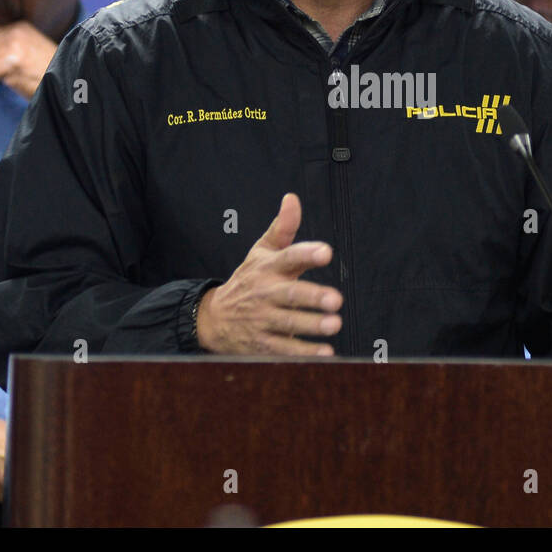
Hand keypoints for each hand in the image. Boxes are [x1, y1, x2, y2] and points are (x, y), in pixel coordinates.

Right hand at [197, 193, 342, 355]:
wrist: (214, 318)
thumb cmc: (249, 280)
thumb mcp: (261, 252)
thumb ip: (283, 228)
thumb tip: (292, 198)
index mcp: (267, 268)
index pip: (288, 257)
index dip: (306, 254)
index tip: (326, 252)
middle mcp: (264, 293)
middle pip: (289, 294)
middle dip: (312, 297)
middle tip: (336, 300)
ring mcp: (261, 319)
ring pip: (287, 322)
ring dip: (311, 324)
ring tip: (334, 324)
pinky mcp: (261, 343)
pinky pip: (284, 349)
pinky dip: (304, 353)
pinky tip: (326, 353)